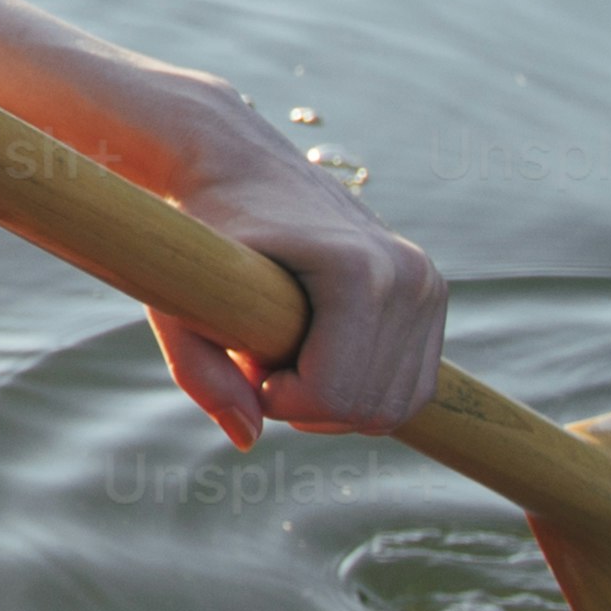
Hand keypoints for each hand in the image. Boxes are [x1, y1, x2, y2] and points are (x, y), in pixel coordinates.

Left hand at [149, 130, 449, 445]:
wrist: (241, 169)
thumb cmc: (203, 232)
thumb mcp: (178, 298)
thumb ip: (199, 372)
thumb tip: (248, 441)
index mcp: (356, 269)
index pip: (335, 394)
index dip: (280, 401)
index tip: (245, 362)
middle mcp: (408, 275)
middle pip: (368, 409)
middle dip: (306, 404)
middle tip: (261, 356)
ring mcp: (428, 284)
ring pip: (394, 407)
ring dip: (334, 401)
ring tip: (288, 351)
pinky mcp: (432, 295)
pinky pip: (409, 389)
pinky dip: (363, 391)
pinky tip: (319, 354)